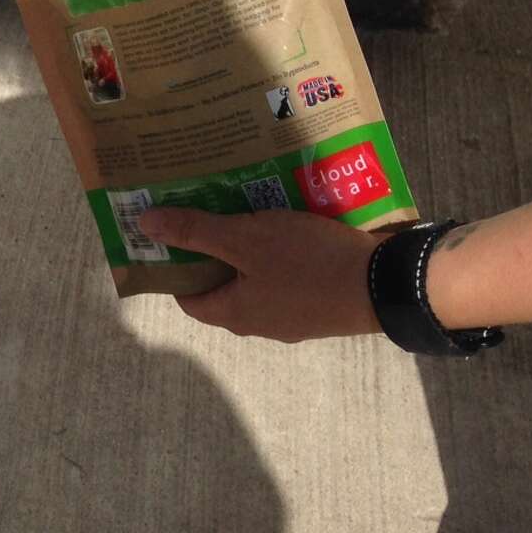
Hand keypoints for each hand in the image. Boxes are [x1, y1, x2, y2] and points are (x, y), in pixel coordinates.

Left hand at [138, 208, 382, 343]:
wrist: (388, 285)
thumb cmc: (307, 264)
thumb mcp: (245, 239)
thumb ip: (197, 232)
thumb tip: (143, 225)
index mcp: (233, 314)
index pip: (188, 297)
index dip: (176, 266)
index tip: (174, 233)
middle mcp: (260, 323)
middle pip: (224, 286)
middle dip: (215, 250)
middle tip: (211, 210)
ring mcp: (295, 317)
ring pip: (260, 279)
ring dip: (252, 249)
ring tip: (250, 209)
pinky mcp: (323, 305)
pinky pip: (291, 278)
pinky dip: (284, 254)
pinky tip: (291, 223)